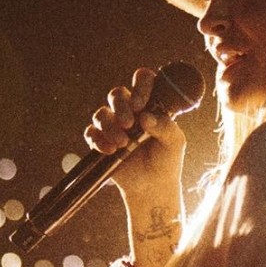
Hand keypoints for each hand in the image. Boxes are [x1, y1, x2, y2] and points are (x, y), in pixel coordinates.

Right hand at [84, 67, 186, 201]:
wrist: (153, 186)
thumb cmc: (167, 160)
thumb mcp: (174, 143)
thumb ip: (165, 127)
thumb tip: (146, 117)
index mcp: (150, 104)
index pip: (142, 80)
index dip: (140, 86)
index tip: (141, 104)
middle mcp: (130, 111)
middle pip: (116, 93)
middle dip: (121, 106)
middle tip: (129, 124)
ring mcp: (113, 125)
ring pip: (101, 113)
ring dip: (110, 126)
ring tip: (122, 144)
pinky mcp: (101, 141)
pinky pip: (91, 132)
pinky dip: (98, 140)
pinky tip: (110, 151)